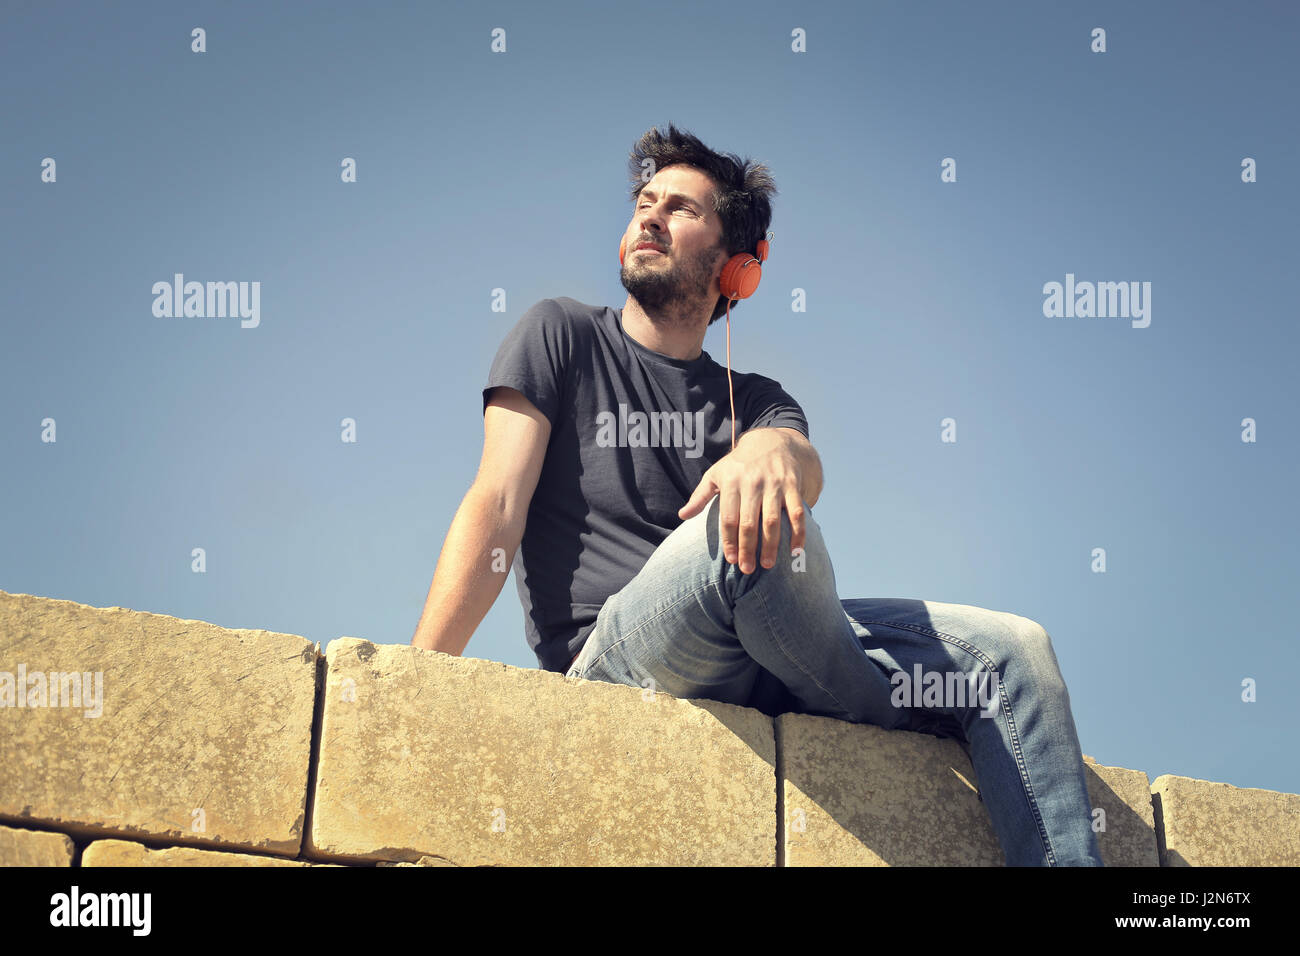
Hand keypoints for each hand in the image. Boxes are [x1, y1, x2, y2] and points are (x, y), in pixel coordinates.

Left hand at [677, 428, 807, 573]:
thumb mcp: (716, 474)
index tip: (731, 560)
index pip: (729, 518)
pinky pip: (797, 512)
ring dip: (771, 545)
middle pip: (749, 523)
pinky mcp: (793, 485)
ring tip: (767, 565)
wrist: (771, 441)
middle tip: (747, 569)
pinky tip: (795, 550)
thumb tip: (682, 515)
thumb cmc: (739, 464)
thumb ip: (700, 496)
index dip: (729, 541)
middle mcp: (753, 483)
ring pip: (772, 520)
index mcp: (732, 482)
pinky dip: (798, 532)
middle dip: (747, 548)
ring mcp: (774, 484)